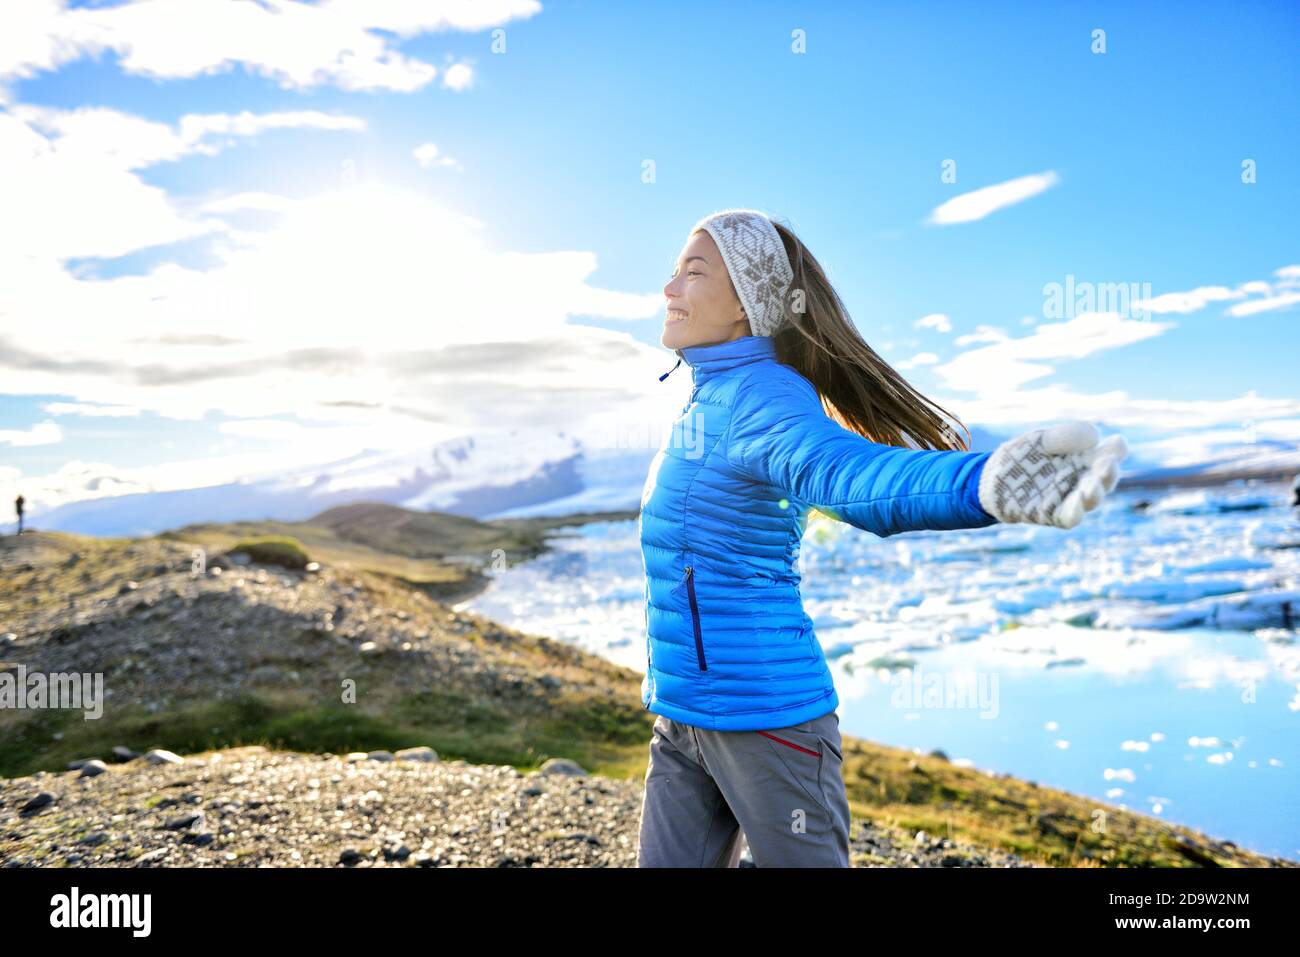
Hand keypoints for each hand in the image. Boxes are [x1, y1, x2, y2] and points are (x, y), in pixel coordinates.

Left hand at [977, 421, 1126, 528]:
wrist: (990, 478)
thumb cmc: (1022, 456)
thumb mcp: (1039, 440)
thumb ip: (1063, 436)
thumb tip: (1095, 437)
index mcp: (1085, 457)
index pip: (1111, 453)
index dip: (1117, 450)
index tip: (1116, 444)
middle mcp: (1083, 478)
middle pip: (1106, 478)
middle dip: (1109, 472)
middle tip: (1107, 464)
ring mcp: (1069, 498)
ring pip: (1091, 500)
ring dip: (1094, 493)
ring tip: (1092, 485)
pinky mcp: (1052, 514)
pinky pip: (1069, 517)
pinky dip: (1075, 511)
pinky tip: (1077, 503)